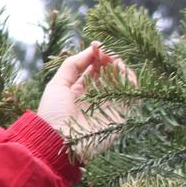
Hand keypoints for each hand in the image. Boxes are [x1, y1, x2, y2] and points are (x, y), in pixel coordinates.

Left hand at [37, 41, 137, 166]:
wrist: (58, 141)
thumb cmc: (53, 114)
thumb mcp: (57, 84)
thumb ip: (72, 65)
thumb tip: (92, 48)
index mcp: (80, 93)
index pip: (94, 71)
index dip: (96, 56)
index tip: (96, 45)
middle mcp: (96, 99)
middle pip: (109, 74)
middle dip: (108, 58)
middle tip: (104, 50)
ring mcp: (110, 106)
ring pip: (122, 81)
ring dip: (119, 66)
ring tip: (111, 57)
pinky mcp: (122, 115)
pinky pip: (133, 94)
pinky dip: (130, 79)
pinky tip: (120, 68)